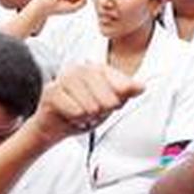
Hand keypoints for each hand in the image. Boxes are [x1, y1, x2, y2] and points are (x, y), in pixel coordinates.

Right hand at [26, 63, 143, 143]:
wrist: (56, 126)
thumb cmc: (84, 112)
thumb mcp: (110, 103)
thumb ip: (126, 92)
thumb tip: (141, 86)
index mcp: (96, 68)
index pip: (119, 82)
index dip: (119, 98)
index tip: (115, 105)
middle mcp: (80, 68)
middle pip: (107, 96)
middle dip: (103, 111)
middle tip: (94, 112)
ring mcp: (64, 78)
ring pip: (91, 105)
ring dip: (88, 116)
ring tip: (82, 114)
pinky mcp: (51, 91)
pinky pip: (75, 111)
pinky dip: (76, 119)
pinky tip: (71, 116)